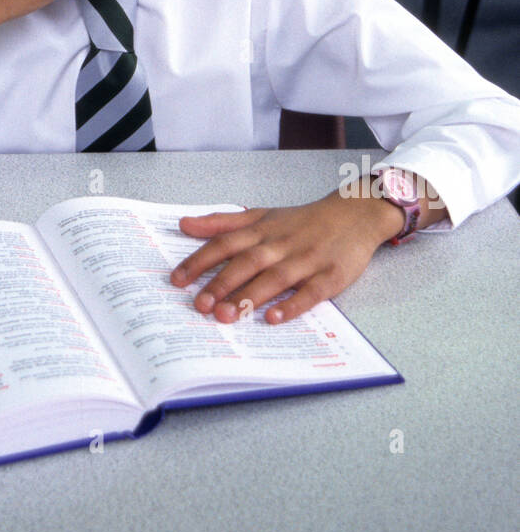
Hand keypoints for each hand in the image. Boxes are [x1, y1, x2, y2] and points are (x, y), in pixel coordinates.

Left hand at [170, 191, 395, 324]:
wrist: (355, 213)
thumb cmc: (302, 220)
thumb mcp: (261, 215)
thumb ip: (222, 222)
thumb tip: (183, 225)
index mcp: (262, 230)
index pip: (225, 243)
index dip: (200, 260)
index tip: (177, 279)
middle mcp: (281, 243)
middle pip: (247, 262)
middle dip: (221, 283)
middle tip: (199, 305)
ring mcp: (307, 259)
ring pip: (275, 278)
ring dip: (250, 297)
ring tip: (226, 316)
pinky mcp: (331, 275)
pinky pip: (311, 292)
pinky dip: (292, 304)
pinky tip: (273, 318)